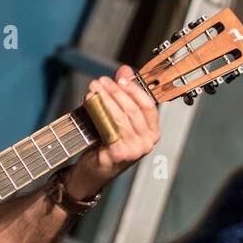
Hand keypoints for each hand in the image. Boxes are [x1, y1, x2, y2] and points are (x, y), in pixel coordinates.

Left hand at [64, 65, 159, 201]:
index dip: (134, 89)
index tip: (120, 78)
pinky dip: (100, 111)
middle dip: (115, 92)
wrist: (93, 173)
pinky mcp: (119, 153)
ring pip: (121, 117)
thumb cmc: (106, 145)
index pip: (148, 105)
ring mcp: (134, 150)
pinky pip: (110, 127)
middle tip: (101, 81)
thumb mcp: (117, 118)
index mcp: (152, 133)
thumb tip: (125, 69)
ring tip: (94, 88)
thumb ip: (124, 94)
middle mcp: (146, 143)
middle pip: (133, 110)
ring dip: (106, 99)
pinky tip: (91, 102)